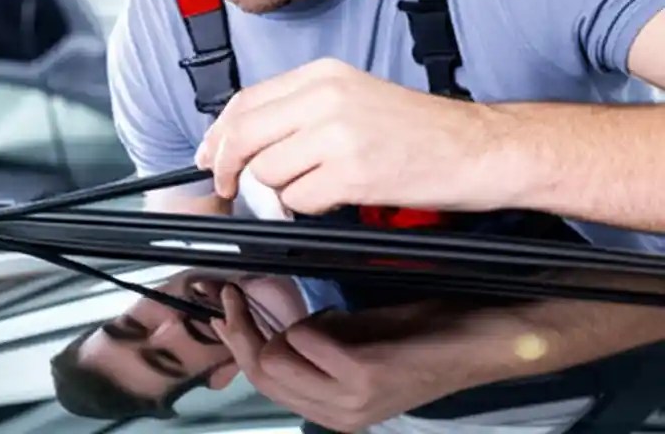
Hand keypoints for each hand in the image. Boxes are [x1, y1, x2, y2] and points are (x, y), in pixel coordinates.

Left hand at [194, 58, 506, 216]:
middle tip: (228, 186)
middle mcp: (326, 98)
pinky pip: (297, 200)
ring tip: (310, 189)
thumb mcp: (352, 97)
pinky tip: (333, 198)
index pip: (245, 101)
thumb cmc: (417, 130)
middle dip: (227, 167)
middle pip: (243, 136)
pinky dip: (305, 208)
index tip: (209, 155)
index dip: (219, 134)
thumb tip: (243, 141)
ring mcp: (338, 135)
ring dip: (276, 192)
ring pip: (267, 171)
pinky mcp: (353, 174)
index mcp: (322, 75)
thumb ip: (299, 111)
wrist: (478, 148)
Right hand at [209, 285, 476, 431]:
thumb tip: (270, 322)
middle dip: (240, 329)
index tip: (225, 308)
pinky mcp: (363, 376)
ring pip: (275, 360)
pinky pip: (307, 340)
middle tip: (234, 293)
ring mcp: (349, 399)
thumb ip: (314, 345)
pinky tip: (339, 318)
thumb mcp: (358, 346)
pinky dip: (313, 322)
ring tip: (314, 312)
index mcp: (333, 412)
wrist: (482, 342)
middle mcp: (336, 414)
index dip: (236, 344)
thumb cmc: (425, 338)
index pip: (262, 382)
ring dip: (279, 324)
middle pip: (260, 373)